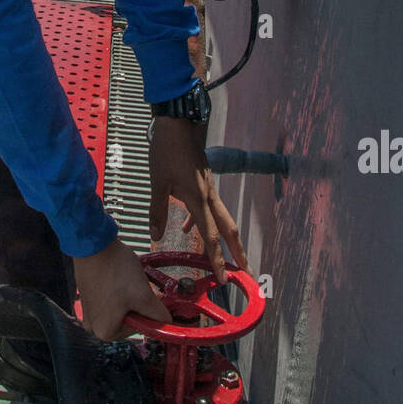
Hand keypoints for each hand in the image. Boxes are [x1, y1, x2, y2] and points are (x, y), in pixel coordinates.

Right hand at [74, 237, 171, 340]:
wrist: (93, 244)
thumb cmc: (115, 270)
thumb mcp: (144, 295)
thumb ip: (158, 315)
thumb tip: (168, 322)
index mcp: (105, 331)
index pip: (138, 327)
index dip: (146, 309)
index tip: (144, 294)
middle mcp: (93, 326)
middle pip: (128, 318)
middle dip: (136, 302)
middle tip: (134, 285)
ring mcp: (88, 311)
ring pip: (120, 307)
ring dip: (128, 295)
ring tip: (124, 278)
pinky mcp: (87, 297)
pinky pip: (108, 299)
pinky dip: (117, 289)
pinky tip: (116, 276)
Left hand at [148, 117, 247, 283]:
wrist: (178, 123)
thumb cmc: (167, 150)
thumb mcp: (158, 181)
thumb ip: (158, 210)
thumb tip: (155, 235)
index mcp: (199, 199)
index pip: (210, 237)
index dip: (217, 260)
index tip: (225, 280)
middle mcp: (209, 196)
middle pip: (228, 230)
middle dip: (237, 253)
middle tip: (246, 273)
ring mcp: (208, 189)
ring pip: (221, 219)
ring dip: (223, 239)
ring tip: (224, 258)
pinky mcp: (203, 182)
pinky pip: (207, 207)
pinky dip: (201, 221)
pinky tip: (186, 227)